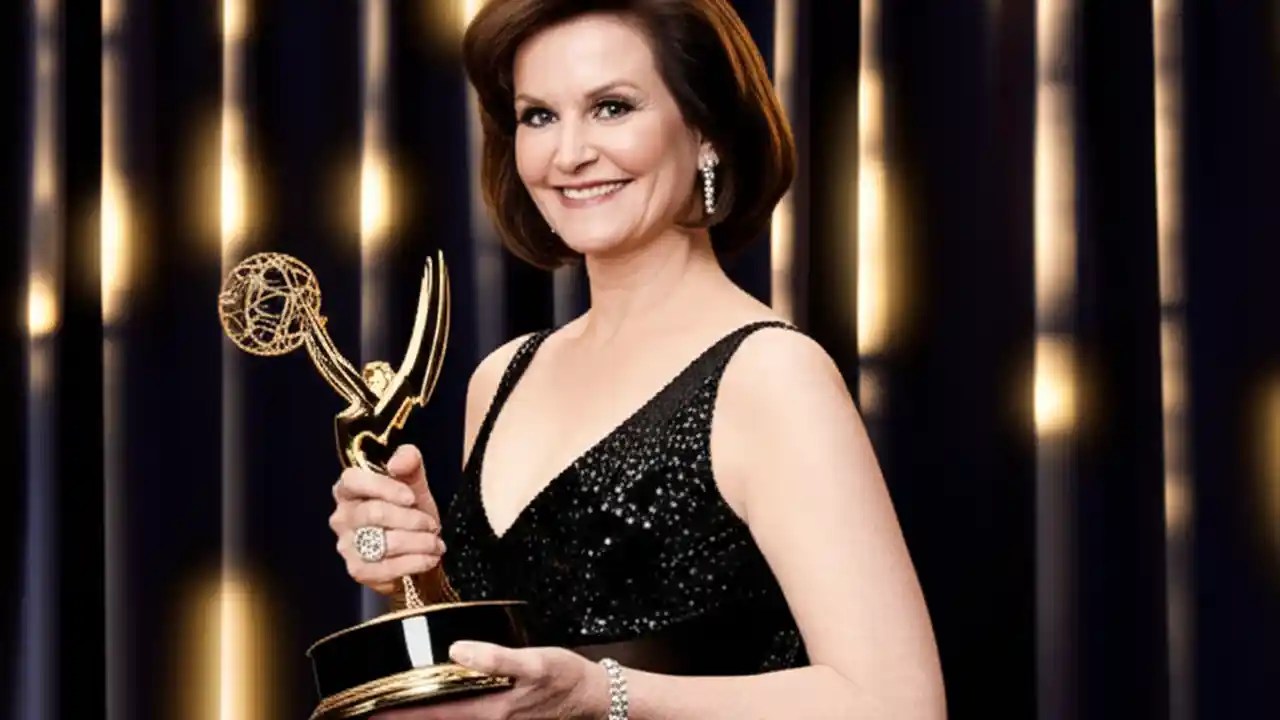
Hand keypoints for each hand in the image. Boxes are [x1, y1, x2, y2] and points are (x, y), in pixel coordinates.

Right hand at [330, 444, 444, 594]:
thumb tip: (397, 463)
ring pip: (385, 542)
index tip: (411, 498)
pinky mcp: (358, 571)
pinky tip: (430, 558)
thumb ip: (409, 462)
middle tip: (432, 525)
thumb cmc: (410, 512)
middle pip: (374, 513)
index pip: (353, 480)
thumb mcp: (414, 483)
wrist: (417, 551)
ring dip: (419, 542)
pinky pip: (387, 568)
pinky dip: (415, 562)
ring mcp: (347, 546)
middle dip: (411, 519)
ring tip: (436, 543)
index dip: (384, 487)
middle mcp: (342, 517)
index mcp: (349, 489)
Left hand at [371, 642, 610, 719]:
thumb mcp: (536, 663)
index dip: (393, 713)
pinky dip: (439, 716)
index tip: (363, 708)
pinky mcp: (498, 718)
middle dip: (397, 718)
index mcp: (487, 712)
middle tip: (362, 709)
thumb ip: (496, 658)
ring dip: (416, 717)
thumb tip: (457, 650)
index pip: (428, 715)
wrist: (593, 697)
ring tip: (386, 709)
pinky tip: (430, 707)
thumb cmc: (565, 677)